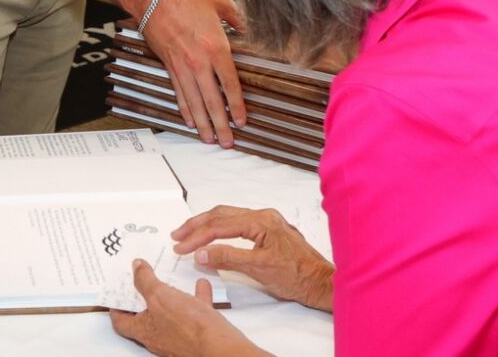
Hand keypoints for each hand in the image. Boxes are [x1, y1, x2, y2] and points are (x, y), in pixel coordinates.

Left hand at [109, 260, 264, 356]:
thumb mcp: (159, 296)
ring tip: (170, 279)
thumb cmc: (188, 327)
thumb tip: (136, 267)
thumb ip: (145, 281)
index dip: (116, 308)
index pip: (121, 322)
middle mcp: (160, 337)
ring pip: (172, 312)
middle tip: (141, 281)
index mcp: (145, 331)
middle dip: (144, 297)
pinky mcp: (198, 332)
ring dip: (171, 295)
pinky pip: (195, 312)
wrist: (219, 345)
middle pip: (146, 316)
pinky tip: (201, 285)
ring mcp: (180, 335)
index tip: (115, 293)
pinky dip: (197, 297)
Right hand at [138, 0, 246, 146]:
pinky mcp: (170, 67)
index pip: (231, 85)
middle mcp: (199, 63)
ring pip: (195, 103)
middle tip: (227, 141)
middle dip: (221, 125)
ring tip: (210, 139)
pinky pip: (179, 94)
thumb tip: (253, 28)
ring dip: (203, 124)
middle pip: (213, 101)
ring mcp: (183, 67)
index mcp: (216, 48)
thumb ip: (240, 19)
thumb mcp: (221, 4)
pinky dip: (185, 110)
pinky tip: (191, 121)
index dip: (237, 106)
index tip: (242, 121)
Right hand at [173, 206, 333, 310]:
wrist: (319, 282)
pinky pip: (238, 223)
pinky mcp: (268, 230)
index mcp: (261, 221)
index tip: (182, 247)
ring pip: (229, 217)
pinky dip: (220, 229)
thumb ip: (227, 258)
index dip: (197, 236)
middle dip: (197, 225)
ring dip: (207, 225)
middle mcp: (263, 215)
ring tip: (188, 234)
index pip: (220, 225)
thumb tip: (201, 253)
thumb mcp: (258, 268)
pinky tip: (212, 236)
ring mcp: (266, 221)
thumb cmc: (296, 276)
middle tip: (178, 236)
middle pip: (221, 215)